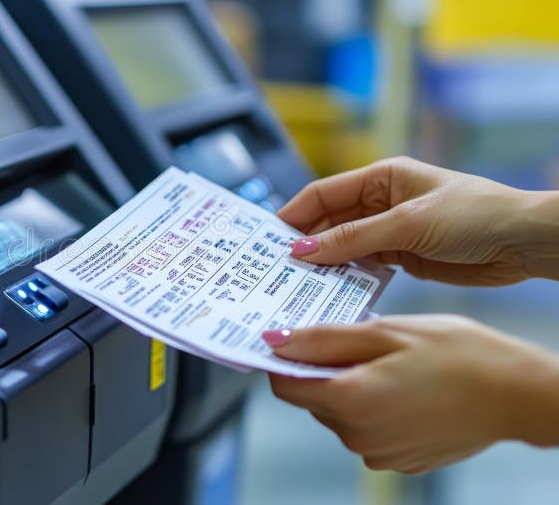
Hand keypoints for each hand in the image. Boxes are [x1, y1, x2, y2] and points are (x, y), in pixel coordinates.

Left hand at [264, 315, 558, 472]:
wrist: (516, 394)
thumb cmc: (458, 355)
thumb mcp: (386, 331)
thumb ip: (324, 339)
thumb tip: (275, 342)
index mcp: (348, 401)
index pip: (284, 385)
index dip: (284, 359)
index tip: (295, 338)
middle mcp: (356, 436)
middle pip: (314, 398)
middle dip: (327, 368)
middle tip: (361, 340)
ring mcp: (379, 454)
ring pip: (341, 412)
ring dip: (353, 386)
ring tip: (393, 362)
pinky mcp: (399, 460)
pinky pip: (368, 429)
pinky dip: (375, 406)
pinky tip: (406, 386)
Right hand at [277, 156, 558, 284]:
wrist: (522, 243)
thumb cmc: (474, 216)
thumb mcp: (407, 224)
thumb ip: (354, 238)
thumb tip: (304, 250)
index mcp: (381, 177)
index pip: (324, 193)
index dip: (294, 214)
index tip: (269, 238)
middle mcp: (380, 202)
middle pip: (329, 222)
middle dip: (305, 243)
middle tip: (276, 267)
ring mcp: (389, 231)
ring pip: (343, 246)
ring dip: (324, 263)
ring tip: (296, 283)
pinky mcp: (400, 257)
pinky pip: (362, 266)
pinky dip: (346, 277)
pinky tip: (330, 291)